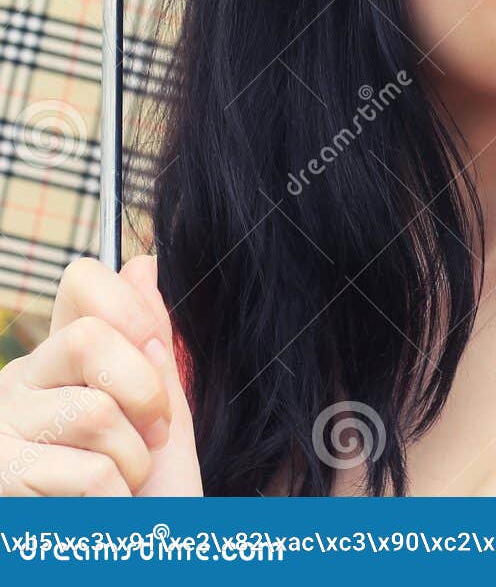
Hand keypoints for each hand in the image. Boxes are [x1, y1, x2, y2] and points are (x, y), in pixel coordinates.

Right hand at [0, 254, 201, 494]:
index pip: (82, 281)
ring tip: (120, 487)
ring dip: (132, 462)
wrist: (128, 555)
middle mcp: (16, 383)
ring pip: (94, 412)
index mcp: (58, 360)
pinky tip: (97, 514)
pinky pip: (87, 472)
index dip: (131, 307)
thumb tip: (146, 262)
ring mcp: (0, 431)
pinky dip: (115, 502)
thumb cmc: (140, 496)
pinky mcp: (1, 479)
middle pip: (91, 338)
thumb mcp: (158, 414)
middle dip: (144, 392)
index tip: (156, 349)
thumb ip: (150, 345)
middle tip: (149, 436)